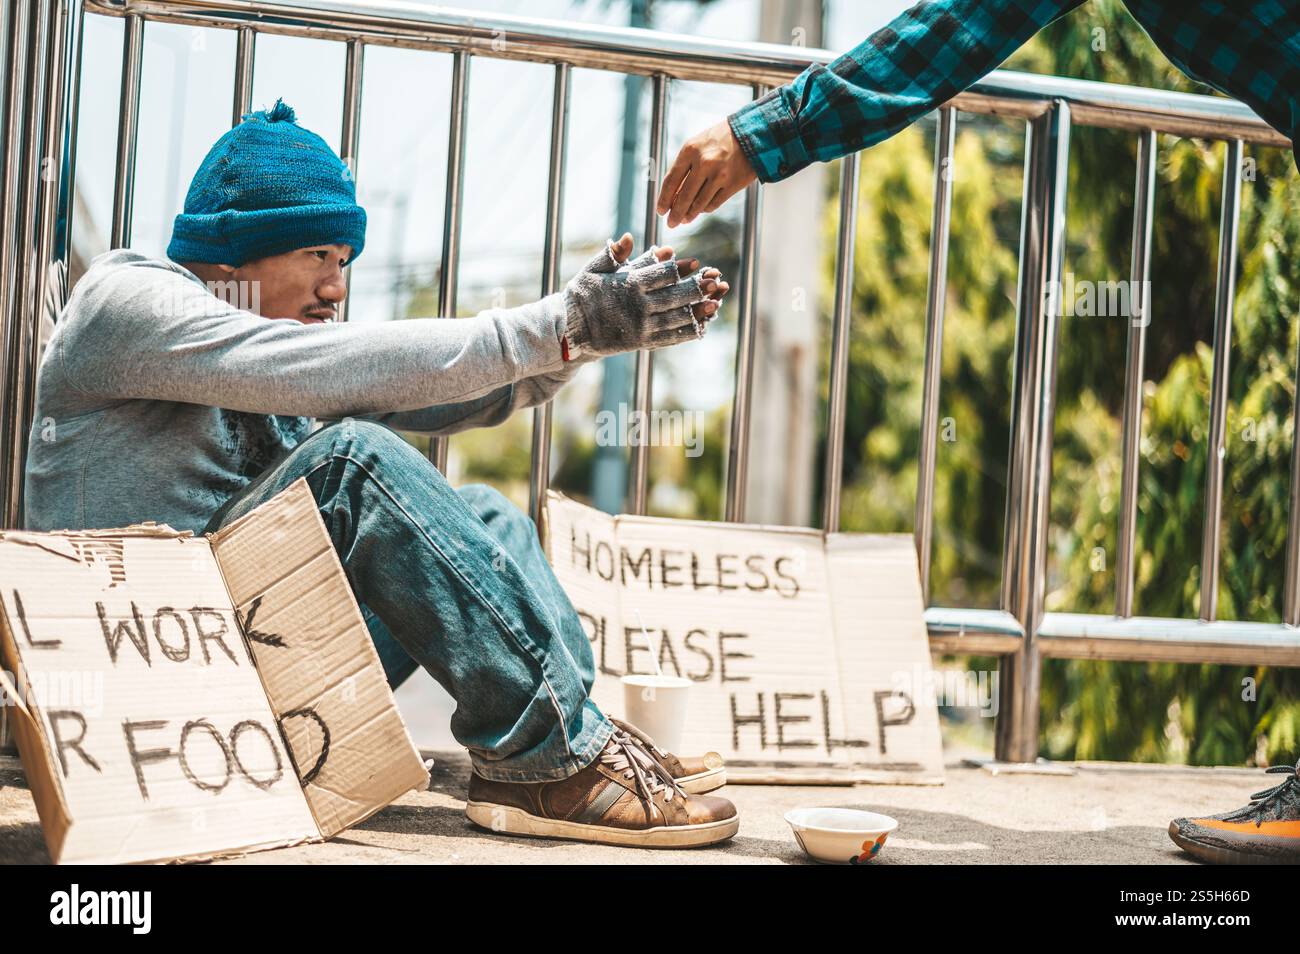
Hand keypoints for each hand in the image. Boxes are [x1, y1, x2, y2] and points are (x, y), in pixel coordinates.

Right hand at [563, 232, 729, 358]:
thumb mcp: (593, 270)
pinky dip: (686, 333)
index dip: (681, 268)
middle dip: (696, 288)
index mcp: (628, 285)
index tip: (697, 263)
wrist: (569, 330)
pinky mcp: (641, 342)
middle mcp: (638, 306)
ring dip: (697, 311)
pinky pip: (669, 337)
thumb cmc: (581, 295)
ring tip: (716, 305)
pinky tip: (701, 328)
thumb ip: (613, 254)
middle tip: (715, 282)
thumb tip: (628, 237)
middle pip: (674, 295)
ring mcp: (641, 326)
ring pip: (676, 317)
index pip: (661, 274)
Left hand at [655, 119, 757, 228]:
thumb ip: (684, 167)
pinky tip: (701, 210)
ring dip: (689, 215)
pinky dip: (705, 209)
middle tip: (671, 223)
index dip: (663, 199)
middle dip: (675, 214)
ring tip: (684, 220)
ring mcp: (719, 175)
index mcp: (690, 150)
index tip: (660, 210)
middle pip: (683, 197)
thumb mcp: (697, 145)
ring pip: (698, 204)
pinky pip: (714, 203)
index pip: (671, 181)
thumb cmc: (718, 140)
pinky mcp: (732, 184)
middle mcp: (704, 163)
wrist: (750, 135)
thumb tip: (671, 196)